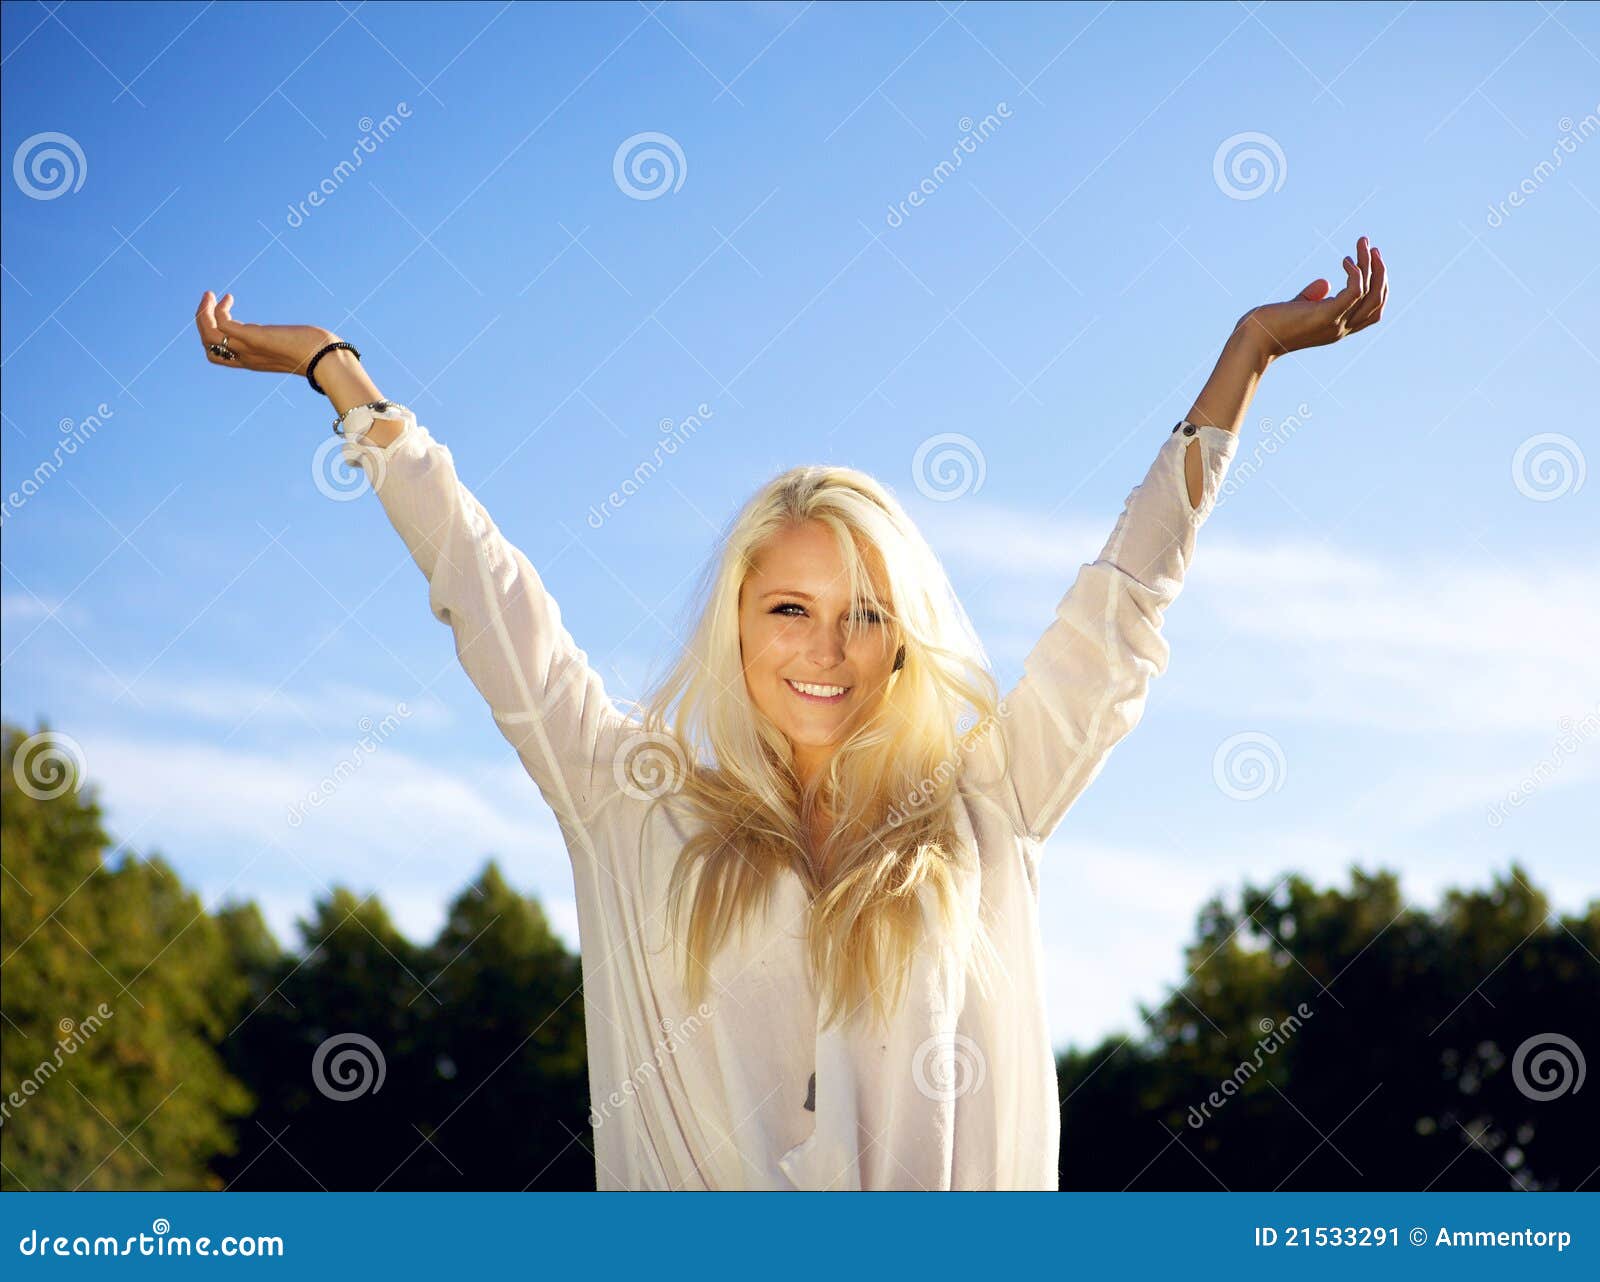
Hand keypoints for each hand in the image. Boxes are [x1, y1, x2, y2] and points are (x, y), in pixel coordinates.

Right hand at [194, 290, 334, 375]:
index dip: (213, 337)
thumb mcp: (293, 347)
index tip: (221, 316)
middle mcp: (247, 358)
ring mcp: (248, 348)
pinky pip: (222, 325)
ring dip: (203, 313)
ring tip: (209, 294)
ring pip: (209, 336)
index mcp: (254, 362)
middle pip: (208, 347)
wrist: (326, 358)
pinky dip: (218, 310)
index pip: (219, 356)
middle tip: (209, 301)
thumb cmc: (317, 353)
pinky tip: (228, 298)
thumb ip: (287, 343)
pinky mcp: (253, 338)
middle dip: (203, 323)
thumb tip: (296, 336)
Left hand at [1238, 236, 1387, 359]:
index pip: (1373, 311)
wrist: (1253, 340)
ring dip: (1371, 265)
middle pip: (1377, 301)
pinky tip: (1344, 260)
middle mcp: (1341, 328)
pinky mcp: (1326, 315)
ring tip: (1362, 244)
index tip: (1370, 262)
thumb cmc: (1269, 326)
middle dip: (1380, 272)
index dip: (1378, 286)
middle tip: (1371, 247)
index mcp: (1337, 328)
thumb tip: (1325, 283)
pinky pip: (1355, 291)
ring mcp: (1335, 324)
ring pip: (1370, 293)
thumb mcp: (1296, 309)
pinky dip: (1356, 273)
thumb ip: (1310, 297)